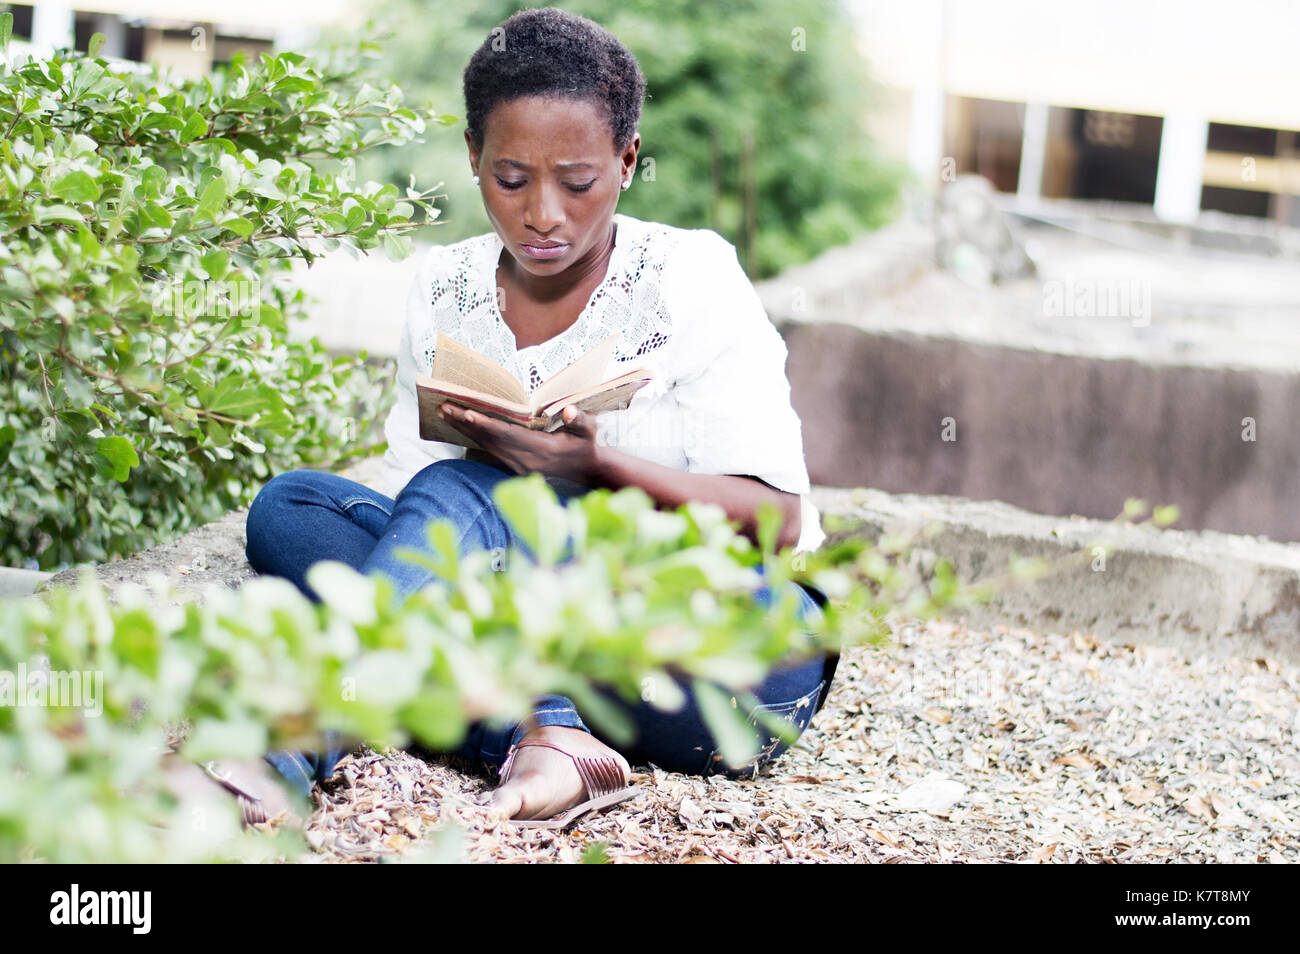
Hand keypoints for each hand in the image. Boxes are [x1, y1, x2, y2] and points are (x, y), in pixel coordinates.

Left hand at [437, 402, 601, 483]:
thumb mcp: (590, 431)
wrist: (587, 471)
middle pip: (490, 439)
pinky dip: (474, 436)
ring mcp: (517, 465)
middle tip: (444, 407)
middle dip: (466, 423)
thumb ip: (581, 421)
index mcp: (541, 450)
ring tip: (445, 413)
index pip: (508, 435)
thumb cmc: (587, 445)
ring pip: (486, 445)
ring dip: (465, 429)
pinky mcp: (513, 465)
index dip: (487, 424)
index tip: (468, 412)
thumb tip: (569, 411)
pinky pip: (489, 449)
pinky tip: (461, 424)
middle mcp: (524, 460)